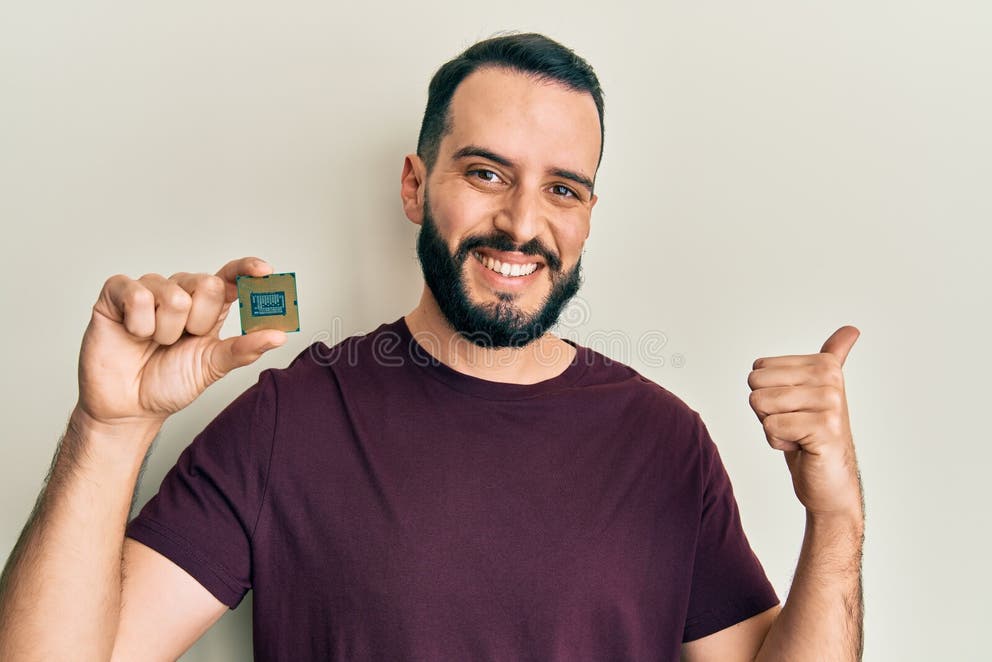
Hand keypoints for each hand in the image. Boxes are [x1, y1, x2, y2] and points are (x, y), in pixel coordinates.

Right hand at [76, 257, 286, 428]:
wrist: (128, 407)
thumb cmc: (168, 383)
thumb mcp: (212, 367)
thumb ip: (244, 349)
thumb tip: (279, 336)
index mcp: (207, 307)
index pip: (230, 277)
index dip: (247, 269)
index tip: (266, 272)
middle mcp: (180, 292)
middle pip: (207, 283)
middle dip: (199, 321)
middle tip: (184, 340)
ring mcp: (148, 290)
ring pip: (172, 295)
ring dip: (166, 330)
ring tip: (154, 343)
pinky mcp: (117, 293)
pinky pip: (137, 295)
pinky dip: (139, 324)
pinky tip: (133, 334)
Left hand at [747, 326, 862, 519]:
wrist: (830, 482)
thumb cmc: (815, 435)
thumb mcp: (815, 392)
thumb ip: (832, 358)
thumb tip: (852, 329)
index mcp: (824, 364)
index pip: (758, 370)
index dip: (767, 394)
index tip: (794, 409)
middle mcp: (830, 378)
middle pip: (756, 385)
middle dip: (766, 410)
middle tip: (794, 424)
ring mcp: (830, 403)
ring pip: (761, 404)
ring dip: (772, 426)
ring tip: (798, 434)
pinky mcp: (824, 428)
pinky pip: (770, 427)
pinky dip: (778, 442)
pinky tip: (801, 447)